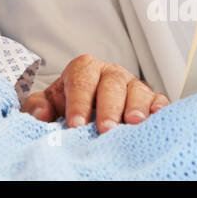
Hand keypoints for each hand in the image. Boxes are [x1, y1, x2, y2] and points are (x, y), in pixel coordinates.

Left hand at [22, 54, 168, 132]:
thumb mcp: (49, 104)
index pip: (81, 80)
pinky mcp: (150, 99)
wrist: (86, 112)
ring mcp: (132, 85)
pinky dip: (159, 107)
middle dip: (108, 106)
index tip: (75, 124)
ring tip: (132, 122)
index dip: (78, 102)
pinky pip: (158, 99)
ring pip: (137, 89)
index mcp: (84, 69)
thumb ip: (38, 107)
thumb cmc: (68, 107)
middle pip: (111, 83)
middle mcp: (110, 73)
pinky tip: (156, 117)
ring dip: (136, 106)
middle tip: (105, 128)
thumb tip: (41, 114)